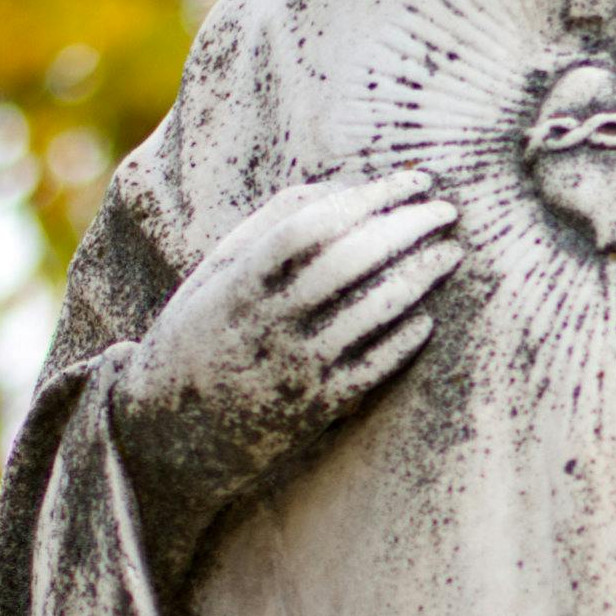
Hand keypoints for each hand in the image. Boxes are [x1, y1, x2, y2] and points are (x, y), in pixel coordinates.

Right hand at [115, 173, 461, 575]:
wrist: (166, 435)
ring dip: (418, 279)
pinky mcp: (313, 410)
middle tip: (447, 211)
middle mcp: (267, 323)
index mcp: (239, 282)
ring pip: (370, 314)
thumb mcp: (216, 274)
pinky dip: (403, 340)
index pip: (312, 225)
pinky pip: (371, 369)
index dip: (367, 198)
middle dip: (405, 230)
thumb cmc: (199, 334)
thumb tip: (339, 188)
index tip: (412, 180)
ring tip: (450, 255)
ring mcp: (292, 369)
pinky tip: (426, 318)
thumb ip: (269, 226)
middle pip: (349, 262)